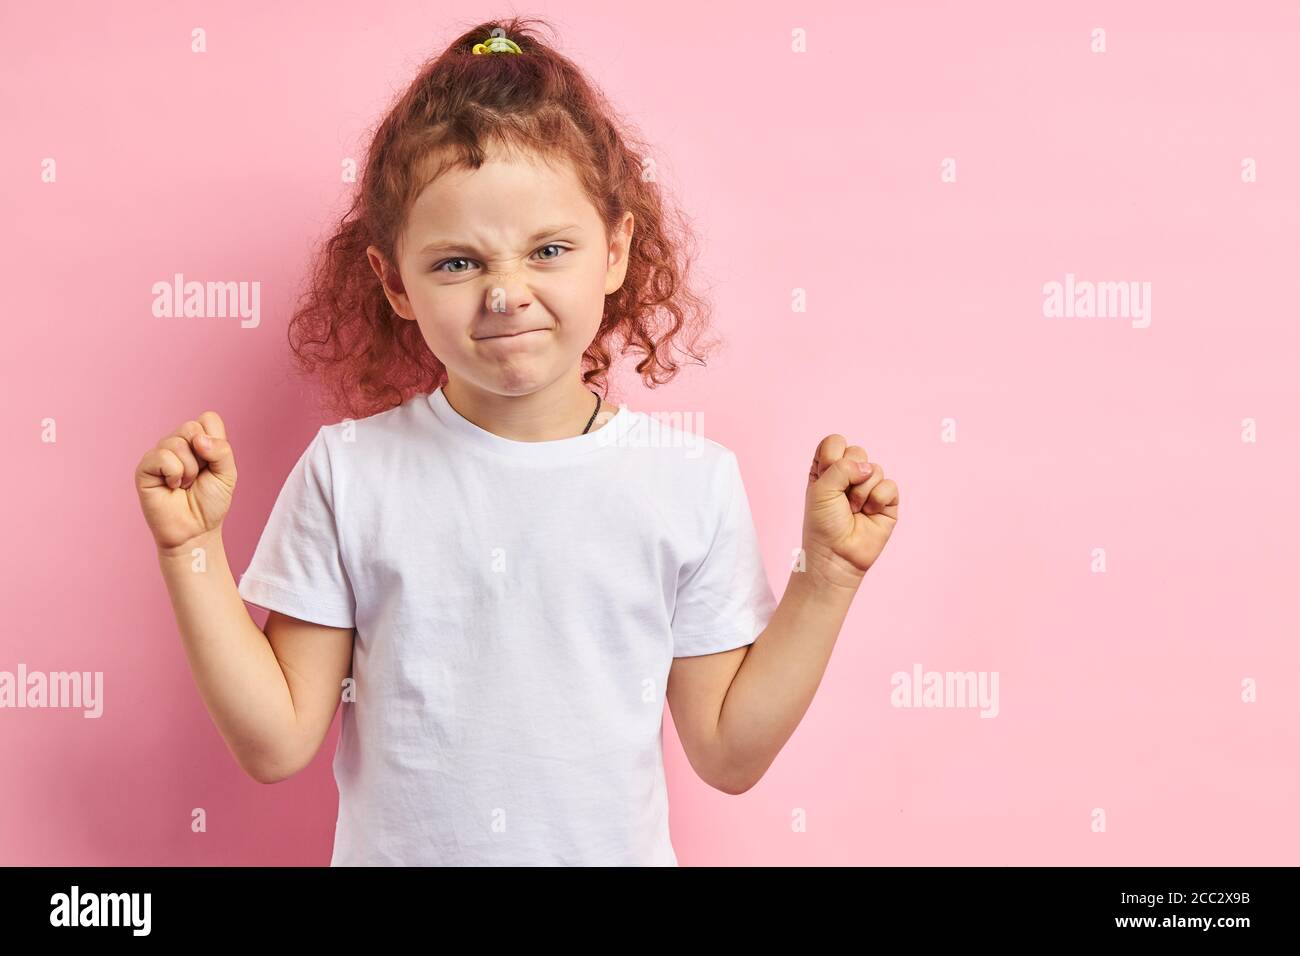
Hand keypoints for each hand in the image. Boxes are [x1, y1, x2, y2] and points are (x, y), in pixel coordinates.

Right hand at [135, 411, 237, 554]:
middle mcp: (177, 443)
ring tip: (185, 485)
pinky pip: (162, 456)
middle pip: (191, 427)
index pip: (207, 418)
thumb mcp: (227, 474)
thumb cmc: (210, 503)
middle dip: (202, 457)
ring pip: (177, 442)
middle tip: (198, 477)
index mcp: (198, 441)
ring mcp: (160, 454)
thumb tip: (198, 438)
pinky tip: (171, 486)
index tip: (213, 464)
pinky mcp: (145, 467)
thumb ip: (222, 451)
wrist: (195, 530)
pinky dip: (174, 474)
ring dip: (189, 469)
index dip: (215, 441)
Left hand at [802, 434, 899, 588]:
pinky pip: (890, 485)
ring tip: (853, 510)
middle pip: (858, 451)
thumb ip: (841, 467)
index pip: (836, 442)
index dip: (832, 456)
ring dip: (861, 492)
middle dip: (848, 475)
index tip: (824, 475)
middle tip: (841, 498)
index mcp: (828, 469)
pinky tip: (869, 514)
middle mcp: (849, 476)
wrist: (836, 554)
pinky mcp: (887, 502)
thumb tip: (868, 468)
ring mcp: (869, 487)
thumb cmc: (823, 523)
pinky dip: (878, 499)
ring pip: (875, 469)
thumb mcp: (821, 489)